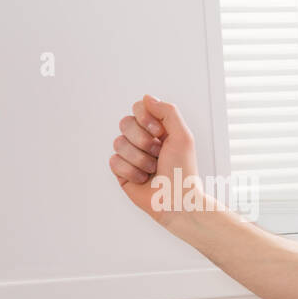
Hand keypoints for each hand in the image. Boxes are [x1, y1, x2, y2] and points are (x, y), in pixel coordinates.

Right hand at [109, 94, 199, 228]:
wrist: (177, 200)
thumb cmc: (183, 170)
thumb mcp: (183, 136)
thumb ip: (168, 112)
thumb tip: (147, 97)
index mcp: (158, 130)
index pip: (138, 108)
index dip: (144, 118)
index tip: (159, 132)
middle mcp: (143, 140)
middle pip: (125, 123)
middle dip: (142, 140)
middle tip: (158, 154)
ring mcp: (131, 155)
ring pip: (118, 142)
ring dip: (139, 158)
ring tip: (153, 169)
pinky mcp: (122, 171)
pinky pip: (114, 161)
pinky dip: (131, 171)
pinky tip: (143, 179)